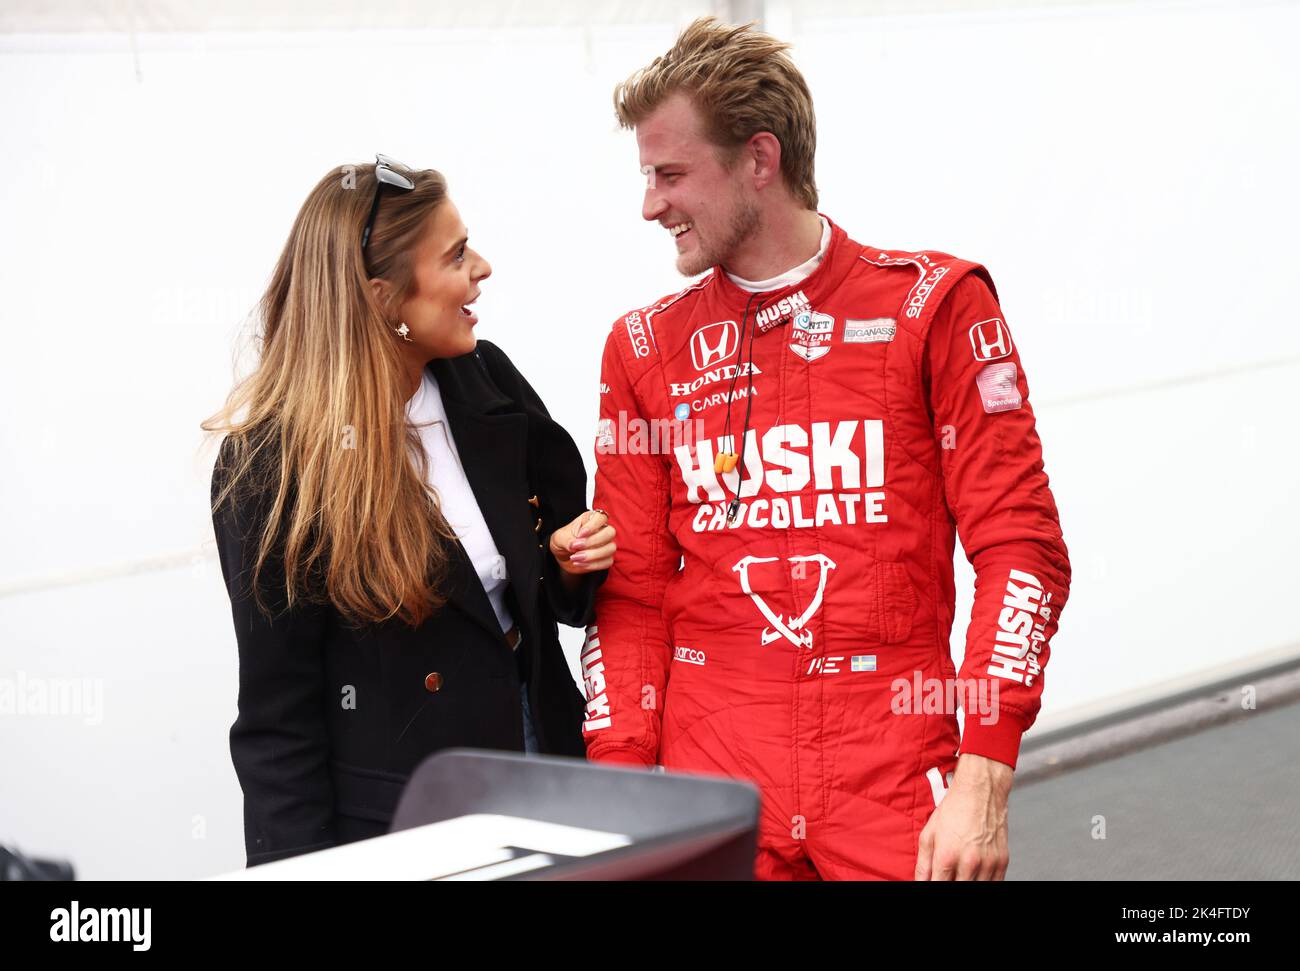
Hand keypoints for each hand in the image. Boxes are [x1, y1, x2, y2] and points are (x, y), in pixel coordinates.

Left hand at [549, 509, 615, 574]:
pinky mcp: (606, 558)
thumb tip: (573, 546)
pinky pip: (608, 561)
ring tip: (575, 557)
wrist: (563, 556)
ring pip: (611, 548)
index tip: (580, 534)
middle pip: (610, 532)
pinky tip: (580, 563)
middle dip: (594, 541)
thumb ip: (567, 540)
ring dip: (593, 555)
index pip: (601, 517)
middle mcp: (601, 530)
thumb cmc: (563, 541)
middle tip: (577, 546)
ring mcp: (606, 544)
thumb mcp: (559, 538)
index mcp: (590, 519)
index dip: (592, 526)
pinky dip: (593, 564)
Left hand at [914, 753, 1013, 880]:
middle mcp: (969, 862)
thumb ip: (923, 864)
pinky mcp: (1002, 861)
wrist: (981, 791)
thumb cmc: (954, 809)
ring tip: (961, 873)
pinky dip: (984, 882)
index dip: (935, 889)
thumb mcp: (929, 834)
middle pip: (958, 889)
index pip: (939, 887)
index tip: (935, 883)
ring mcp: (988, 863)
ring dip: (967, 883)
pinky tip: (976, 874)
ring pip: (977, 888)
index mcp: (947, 856)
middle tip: (949, 875)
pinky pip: (995, 884)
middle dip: (951, 884)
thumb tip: (921, 883)